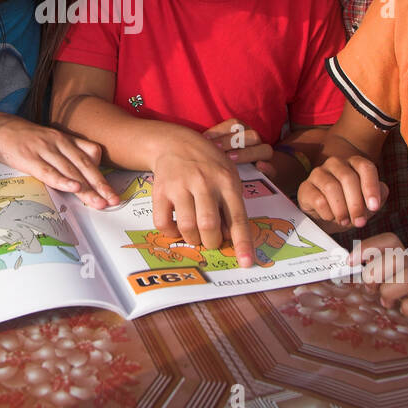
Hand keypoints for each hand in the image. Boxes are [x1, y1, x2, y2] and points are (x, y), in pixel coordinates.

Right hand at [0, 114, 117, 208]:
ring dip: (87, 188)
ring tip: (99, 202)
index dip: (103, 174)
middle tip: (114, 200)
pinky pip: (48, 171)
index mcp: (65, 139)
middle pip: (85, 165)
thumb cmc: (23, 139)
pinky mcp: (29, 158)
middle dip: (101, 185)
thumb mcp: (48, 142)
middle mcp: (58, 142)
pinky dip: (62, 180)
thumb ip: (65, 153)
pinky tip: (74, 187)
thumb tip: (82, 173)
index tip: (114, 192)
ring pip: (70, 170)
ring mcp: (44, 149)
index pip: (91, 155)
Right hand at [152, 130, 254, 267]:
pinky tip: (177, 227)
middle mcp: (204, 182)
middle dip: (212, 242)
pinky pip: (163, 223)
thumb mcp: (228, 176)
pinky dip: (171, 233)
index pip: (237, 217)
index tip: (247, 263)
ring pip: (187, 227)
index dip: (243, 243)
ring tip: (195, 235)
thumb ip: (231, 205)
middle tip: (211, 241)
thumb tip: (228, 238)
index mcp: (227, 181)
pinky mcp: (160, 191)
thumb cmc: (208, 164)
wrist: (175, 143)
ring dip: (193, 240)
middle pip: (209, 225)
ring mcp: (180, 186)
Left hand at [203, 118, 274, 177]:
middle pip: (251, 135)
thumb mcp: (220, 151)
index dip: (220, 130)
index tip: (205, 139)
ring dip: (246, 153)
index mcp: (243, 133)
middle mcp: (256, 142)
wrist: (255, 175)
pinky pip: (273, 168)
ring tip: (231, 159)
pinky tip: (259, 166)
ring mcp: (265, 157)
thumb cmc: (228, 162)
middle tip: (216, 150)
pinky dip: (267, 167)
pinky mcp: (271, 172)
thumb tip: (194, 142)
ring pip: (264, 149)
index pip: (235, 124)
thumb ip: (211, 147)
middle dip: (232, 142)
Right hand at [297, 155, 388, 229]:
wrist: (327, 217)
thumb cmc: (351, 206)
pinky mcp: (305, 187)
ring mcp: (318, 173)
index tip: (374, 207)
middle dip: (356, 204)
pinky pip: (318, 199)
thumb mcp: (368, 203)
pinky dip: (327, 212)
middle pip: (348, 178)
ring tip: (345, 222)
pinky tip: (330, 218)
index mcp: (354, 163)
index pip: (365, 167)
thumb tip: (382, 191)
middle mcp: (335, 163)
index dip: (371, 187)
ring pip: (331, 187)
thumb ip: (379, 195)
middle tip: (360, 222)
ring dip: (341, 209)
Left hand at [349, 233, 407, 333]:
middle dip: (376, 273)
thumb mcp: (380, 287)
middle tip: (371, 289)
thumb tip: (344, 271)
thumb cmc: (398, 305)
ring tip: (387, 303)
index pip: (390, 241)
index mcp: (401, 262)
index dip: (369, 246)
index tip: (350, 262)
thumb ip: (367, 277)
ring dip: (390, 292)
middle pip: (398, 256)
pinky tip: (404, 313)